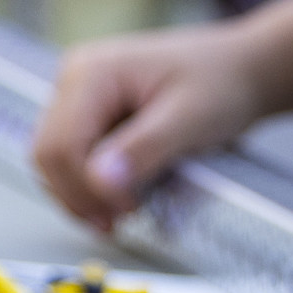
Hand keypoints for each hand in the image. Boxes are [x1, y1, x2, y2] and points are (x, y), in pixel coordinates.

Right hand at [30, 22, 265, 224]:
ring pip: (55, 162)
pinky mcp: (91, 114)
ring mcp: (80, 96)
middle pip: (49, 156)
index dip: (85, 189)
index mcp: (92, 72)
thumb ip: (143, 149)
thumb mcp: (189, 119)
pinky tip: (120, 198)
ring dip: (82, 194)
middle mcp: (76, 79)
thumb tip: (102, 181)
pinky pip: (74, 158)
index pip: (60, 146)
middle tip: (119, 221)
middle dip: (79, 196)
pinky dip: (91, 185)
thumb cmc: (223, 82)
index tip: (126, 210)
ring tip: (122, 213)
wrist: (243, 70)